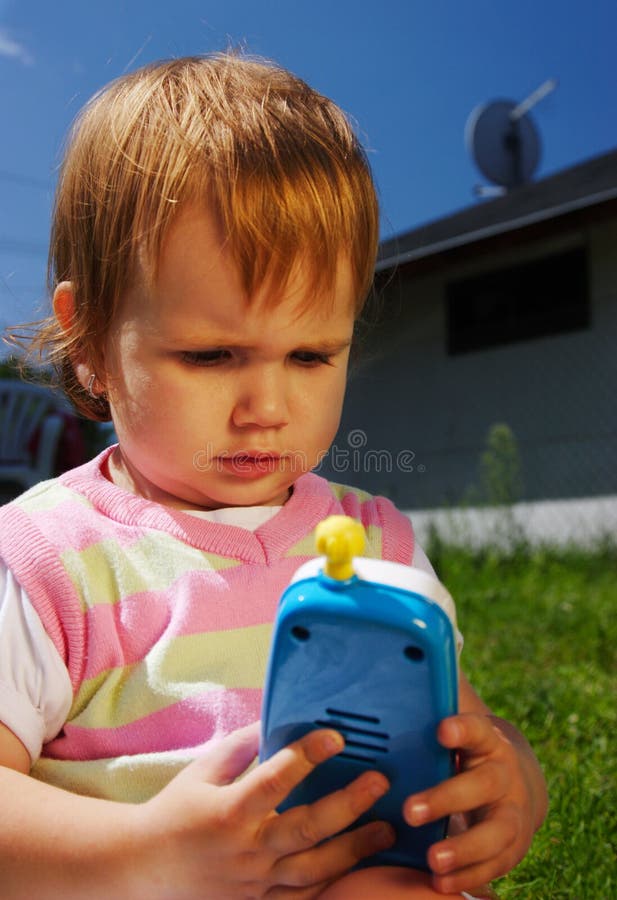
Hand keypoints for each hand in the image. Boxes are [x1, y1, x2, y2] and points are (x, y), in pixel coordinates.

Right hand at [137, 722, 394, 898]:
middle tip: (380, 782)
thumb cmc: (174, 812)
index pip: (274, 779)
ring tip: (388, 828)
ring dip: (355, 849)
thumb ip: (240, 746)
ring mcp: (255, 882)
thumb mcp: (201, 771)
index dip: (307, 756)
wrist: (145, 870)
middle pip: (305, 829)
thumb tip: (275, 717)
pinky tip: (358, 863)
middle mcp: (245, 849)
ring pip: (314, 870)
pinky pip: (303, 896)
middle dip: (347, 805)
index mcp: (228, 811)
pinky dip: (333, 881)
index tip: (335, 737)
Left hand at [403, 714, 539, 894]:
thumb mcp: (461, 735)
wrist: (519, 784)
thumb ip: (429, 721)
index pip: (477, 729)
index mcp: (488, 741)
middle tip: (410, 812)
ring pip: (496, 831)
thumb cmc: (470, 756)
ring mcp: (514, 813)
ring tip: (433, 859)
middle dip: (447, 799)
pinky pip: (495, 864)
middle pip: (483, 784)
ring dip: (464, 848)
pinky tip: (440, 883)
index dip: (462, 729)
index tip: (440, 730)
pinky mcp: (514, 847)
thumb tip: (387, 697)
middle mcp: (504, 775)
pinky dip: (468, 875)